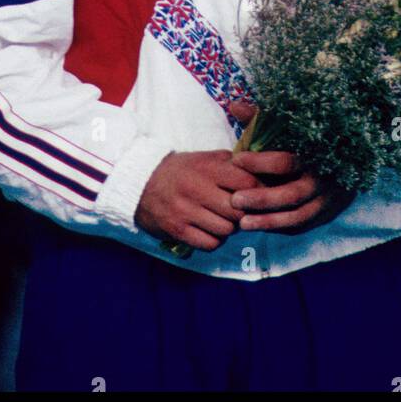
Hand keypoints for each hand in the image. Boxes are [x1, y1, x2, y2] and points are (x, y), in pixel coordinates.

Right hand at [135, 149, 262, 251]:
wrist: (140, 183)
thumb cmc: (179, 170)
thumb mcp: (203, 157)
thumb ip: (230, 163)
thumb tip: (260, 171)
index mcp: (207, 168)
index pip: (247, 183)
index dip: (258, 191)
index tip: (258, 195)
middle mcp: (197, 189)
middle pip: (238, 210)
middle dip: (243, 213)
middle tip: (240, 211)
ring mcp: (186, 211)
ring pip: (226, 230)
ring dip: (229, 228)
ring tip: (223, 220)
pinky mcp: (177, 230)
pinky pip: (210, 244)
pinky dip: (214, 240)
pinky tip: (210, 231)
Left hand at [227, 99, 356, 233]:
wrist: (350, 157)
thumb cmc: (308, 139)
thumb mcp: (288, 125)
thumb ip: (261, 118)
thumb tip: (233, 105)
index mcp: (313, 154)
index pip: (286, 161)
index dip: (260, 162)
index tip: (236, 160)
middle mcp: (322, 179)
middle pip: (291, 194)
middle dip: (262, 199)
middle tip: (235, 200)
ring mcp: (326, 200)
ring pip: (297, 216)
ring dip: (269, 221)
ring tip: (241, 223)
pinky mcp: (325, 215)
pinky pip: (302, 226)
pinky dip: (281, 228)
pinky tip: (260, 227)